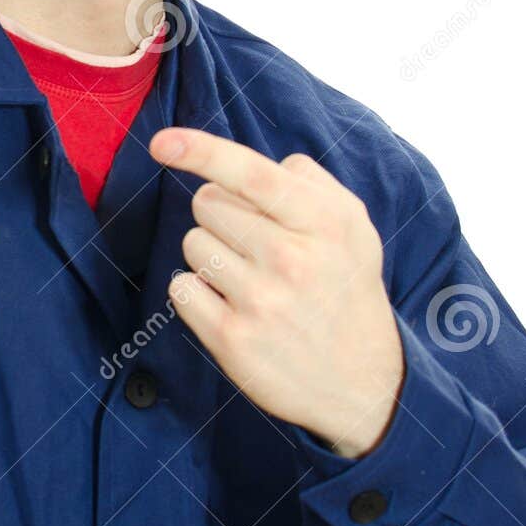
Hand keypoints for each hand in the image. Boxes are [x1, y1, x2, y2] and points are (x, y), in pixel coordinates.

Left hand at [148, 127, 405, 458]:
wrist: (363, 383)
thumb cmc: (347, 291)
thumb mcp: (354, 228)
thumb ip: (313, 184)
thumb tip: (268, 163)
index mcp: (323, 222)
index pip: (251, 174)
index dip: (201, 151)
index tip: (163, 141)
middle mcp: (292, 258)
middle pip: (207, 204)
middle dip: (220, 215)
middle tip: (255, 246)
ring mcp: (259, 301)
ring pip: (192, 244)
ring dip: (210, 255)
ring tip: (249, 279)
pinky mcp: (231, 338)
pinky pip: (181, 288)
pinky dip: (196, 292)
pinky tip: (230, 306)